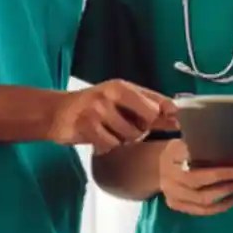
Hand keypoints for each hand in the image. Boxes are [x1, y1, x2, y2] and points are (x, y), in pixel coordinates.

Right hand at [46, 80, 177, 153]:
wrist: (57, 113)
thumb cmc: (93, 107)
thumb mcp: (120, 101)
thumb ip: (147, 109)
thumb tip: (176, 117)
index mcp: (123, 86)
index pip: (156, 101)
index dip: (168, 114)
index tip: (175, 122)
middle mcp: (112, 94)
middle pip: (147, 120)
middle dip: (141, 129)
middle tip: (127, 128)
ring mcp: (98, 109)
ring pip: (129, 135)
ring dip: (122, 139)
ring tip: (108, 131)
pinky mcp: (87, 125)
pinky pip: (111, 144)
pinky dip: (107, 145)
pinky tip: (99, 138)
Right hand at [158, 139, 232, 215]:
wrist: (156, 166)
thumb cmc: (177, 151)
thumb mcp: (182, 142)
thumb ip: (196, 145)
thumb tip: (222, 145)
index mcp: (171, 164)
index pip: (196, 171)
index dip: (219, 173)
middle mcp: (170, 183)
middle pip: (200, 190)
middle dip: (225, 186)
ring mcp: (173, 197)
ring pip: (202, 203)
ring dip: (224, 198)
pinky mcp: (177, 207)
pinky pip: (201, 211)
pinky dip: (219, 207)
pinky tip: (232, 200)